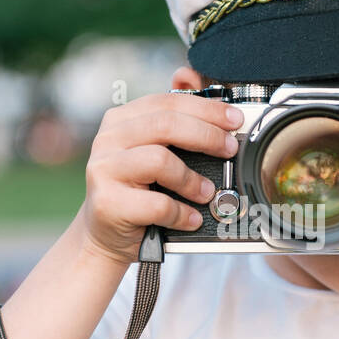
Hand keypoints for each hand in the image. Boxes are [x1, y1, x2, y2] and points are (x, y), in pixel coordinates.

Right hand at [80, 93, 242, 264]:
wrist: (105, 236)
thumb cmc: (136, 193)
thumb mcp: (151, 154)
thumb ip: (175, 132)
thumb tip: (221, 114)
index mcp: (121, 120)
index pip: (167, 102)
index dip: (206, 109)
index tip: (234, 119)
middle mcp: (108, 139)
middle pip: (166, 125)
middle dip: (206, 135)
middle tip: (229, 149)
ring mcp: (104, 170)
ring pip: (160, 161)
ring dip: (192, 179)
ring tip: (208, 193)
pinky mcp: (108, 203)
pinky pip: (158, 204)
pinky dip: (182, 213)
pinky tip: (192, 218)